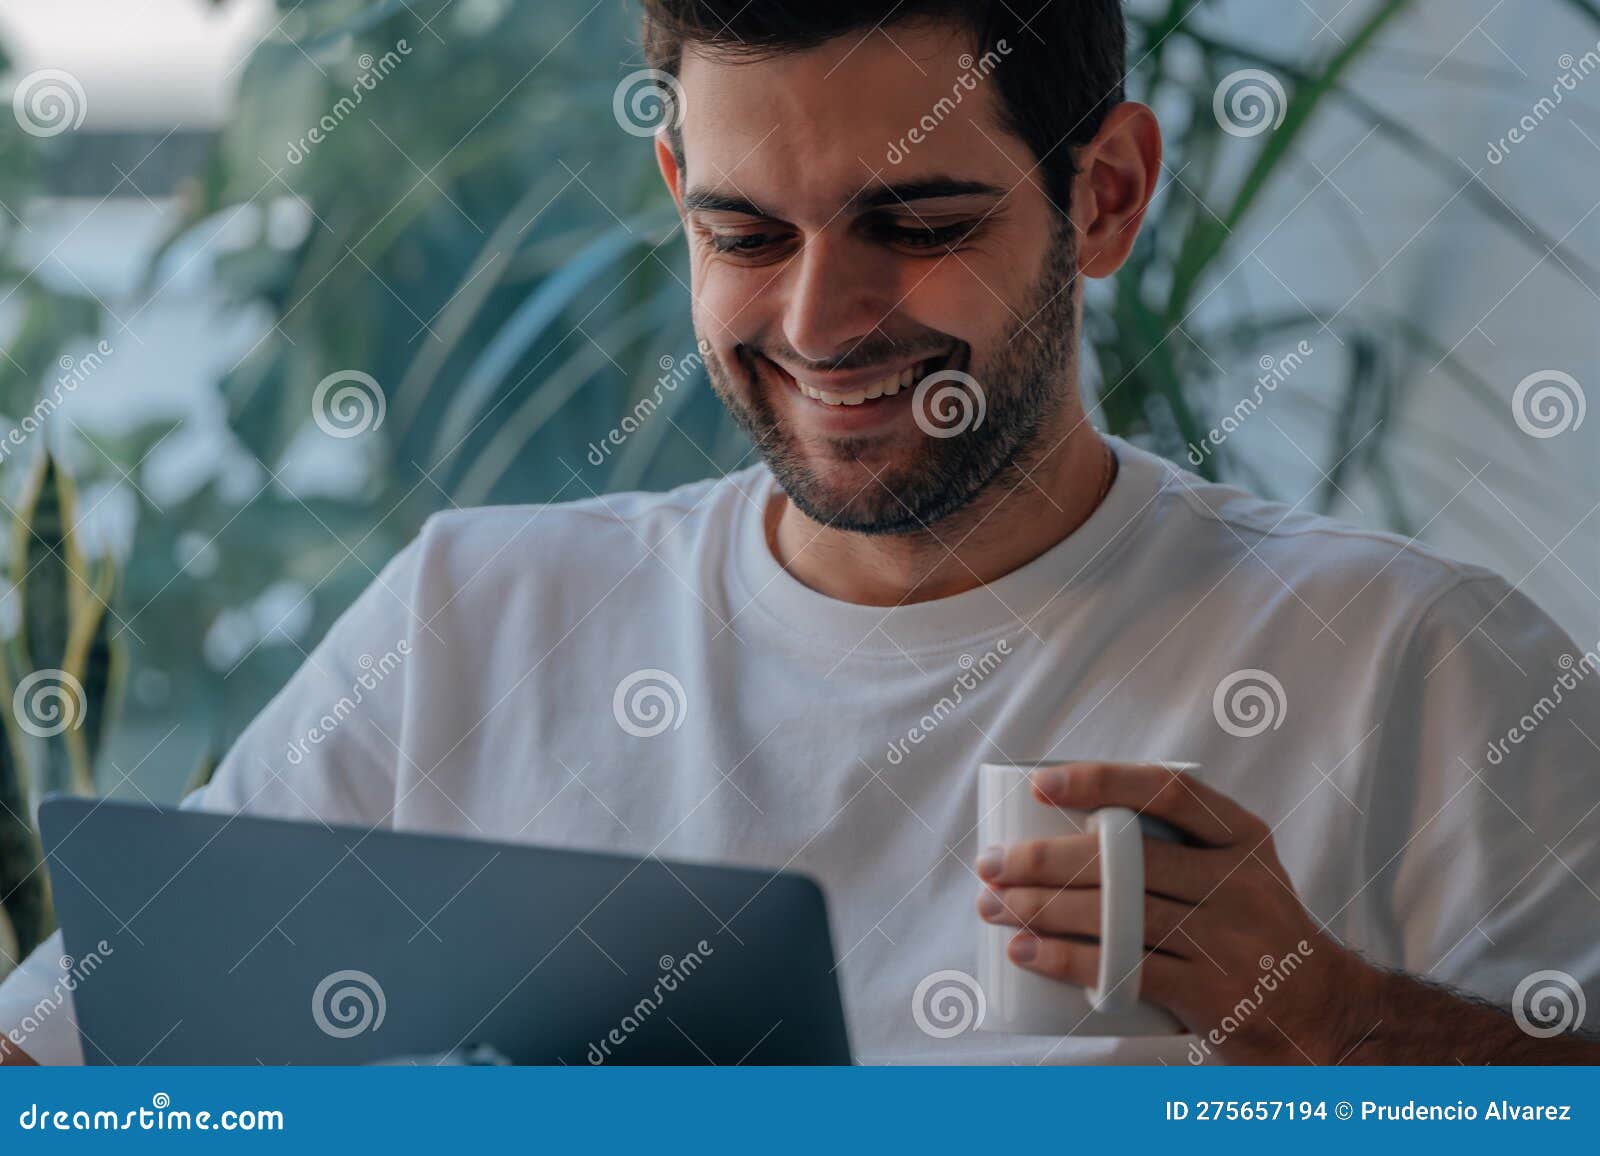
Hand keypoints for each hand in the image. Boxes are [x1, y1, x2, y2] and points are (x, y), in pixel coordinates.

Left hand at [974, 761, 1377, 1062]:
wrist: (1326, 1015)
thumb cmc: (1255, 933)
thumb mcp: (1241, 872)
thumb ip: (1177, 844)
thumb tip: (1068, 821)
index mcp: (1243, 837)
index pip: (1167, 791)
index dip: (1100, 781)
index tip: (1041, 784)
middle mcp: (1239, 882)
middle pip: (1127, 858)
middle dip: (1045, 859)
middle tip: (989, 863)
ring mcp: (1229, 939)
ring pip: (1118, 914)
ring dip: (1042, 910)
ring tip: (992, 907)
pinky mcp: (1214, 994)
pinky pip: (1127, 970)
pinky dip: (1067, 960)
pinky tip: (1028, 953)